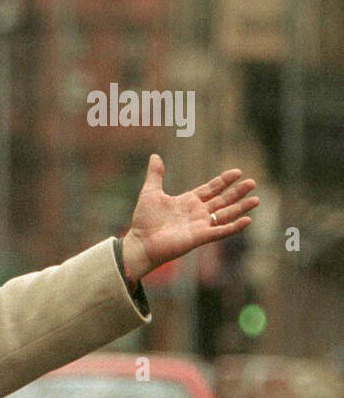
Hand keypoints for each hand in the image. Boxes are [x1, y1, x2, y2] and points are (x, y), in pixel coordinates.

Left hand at [121, 154, 257, 280]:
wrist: (140, 242)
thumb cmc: (144, 220)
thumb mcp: (150, 192)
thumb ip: (155, 175)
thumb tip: (155, 156)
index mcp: (188, 202)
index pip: (211, 189)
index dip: (224, 181)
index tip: (237, 172)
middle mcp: (197, 213)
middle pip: (222, 200)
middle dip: (237, 192)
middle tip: (253, 182)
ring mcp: (200, 225)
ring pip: (226, 215)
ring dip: (241, 208)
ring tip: (256, 200)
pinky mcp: (200, 237)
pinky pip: (221, 231)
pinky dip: (234, 226)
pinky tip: (247, 220)